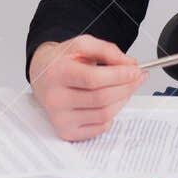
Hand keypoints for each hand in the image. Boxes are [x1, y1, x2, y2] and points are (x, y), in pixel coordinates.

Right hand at [28, 35, 143, 140]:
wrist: (41, 75)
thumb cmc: (62, 61)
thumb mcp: (81, 45)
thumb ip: (107, 50)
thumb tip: (129, 65)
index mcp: (57, 72)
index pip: (93, 78)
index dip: (119, 76)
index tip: (135, 71)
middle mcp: (55, 97)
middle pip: (101, 98)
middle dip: (126, 87)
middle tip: (136, 78)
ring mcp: (60, 117)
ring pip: (104, 115)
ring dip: (122, 101)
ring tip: (125, 89)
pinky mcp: (66, 131)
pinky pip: (99, 128)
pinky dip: (111, 117)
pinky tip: (109, 104)